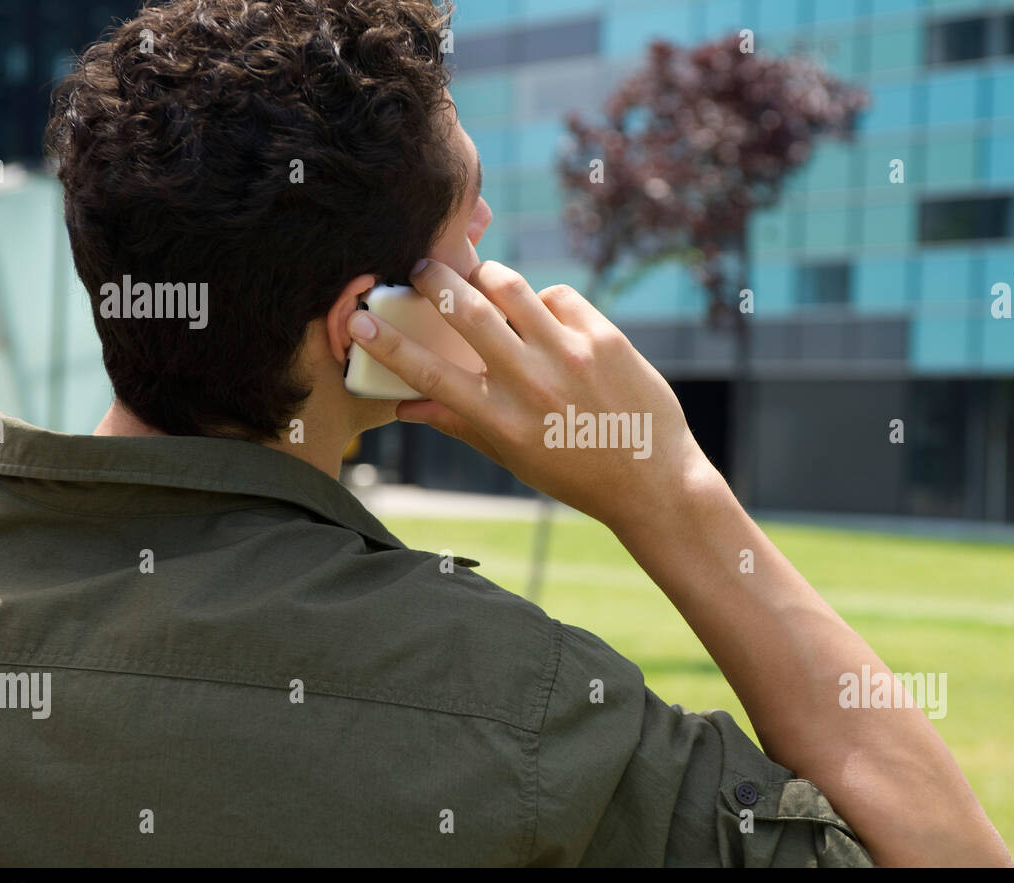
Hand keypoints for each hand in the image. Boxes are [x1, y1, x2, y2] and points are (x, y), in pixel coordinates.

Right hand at [345, 259, 722, 530]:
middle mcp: (531, 383)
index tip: (360, 319)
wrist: (652, 481)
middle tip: (420, 269)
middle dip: (432, 279)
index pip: (429, 372)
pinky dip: (542, 300)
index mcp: (501, 419)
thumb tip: (405, 405)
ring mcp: (570, 355)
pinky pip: (557, 296)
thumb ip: (460, 423)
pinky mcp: (604, 337)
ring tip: (477, 279)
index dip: (387, 343)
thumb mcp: (512, 457)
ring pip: (509, 286)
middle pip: (463, 310)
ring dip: (484, 275)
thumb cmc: (576, 474)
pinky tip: (543, 316)